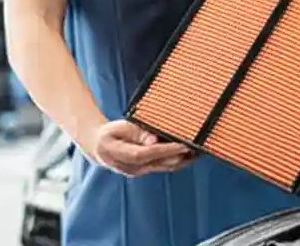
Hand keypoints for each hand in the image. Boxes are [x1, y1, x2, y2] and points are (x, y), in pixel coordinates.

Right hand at [81, 120, 196, 176]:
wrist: (100, 147)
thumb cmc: (109, 134)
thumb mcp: (118, 128)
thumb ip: (136, 133)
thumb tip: (153, 140)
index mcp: (122, 155)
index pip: (148, 154)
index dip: (167, 149)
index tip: (184, 144)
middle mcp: (133, 168)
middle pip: (161, 163)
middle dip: (181, 155)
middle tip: (198, 145)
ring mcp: (141, 171)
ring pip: (166, 167)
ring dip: (183, 159)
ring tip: (198, 149)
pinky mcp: (147, 170)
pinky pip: (165, 166)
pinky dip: (178, 160)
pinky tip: (189, 154)